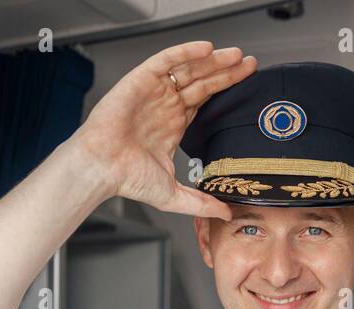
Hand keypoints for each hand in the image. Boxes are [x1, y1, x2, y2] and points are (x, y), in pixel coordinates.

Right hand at [68, 40, 255, 219]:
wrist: (102, 167)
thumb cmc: (127, 178)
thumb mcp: (173, 195)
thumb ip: (201, 203)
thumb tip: (225, 214)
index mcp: (173, 125)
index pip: (205, 101)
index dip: (226, 91)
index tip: (248, 84)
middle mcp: (166, 106)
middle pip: (203, 82)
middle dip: (227, 72)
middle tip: (251, 64)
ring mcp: (154, 91)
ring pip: (189, 68)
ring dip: (213, 60)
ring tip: (236, 55)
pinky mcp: (142, 80)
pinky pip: (167, 60)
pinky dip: (186, 52)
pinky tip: (207, 49)